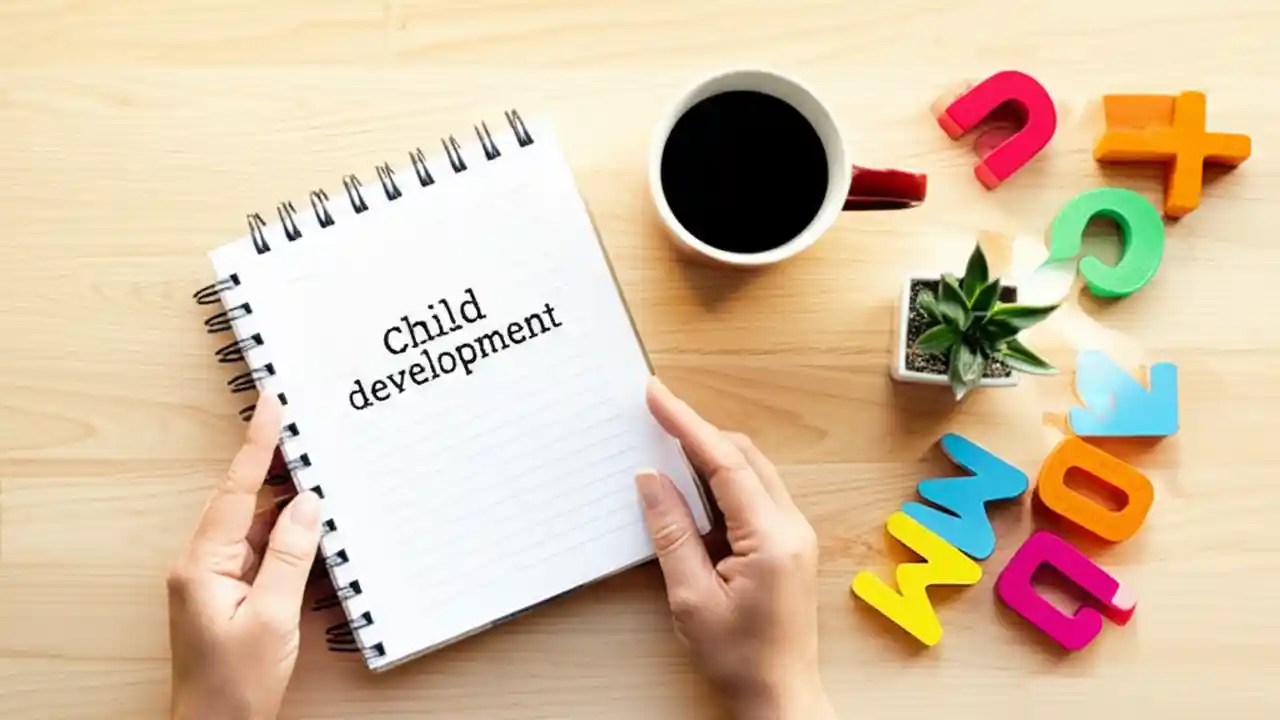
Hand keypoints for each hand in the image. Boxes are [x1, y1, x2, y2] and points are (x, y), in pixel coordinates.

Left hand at [167, 395, 321, 719]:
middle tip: (306, 428)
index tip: (271, 403)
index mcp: (202, 564)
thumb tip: (308, 505)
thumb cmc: (234, 685)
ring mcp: (214, 579)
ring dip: (287, 506)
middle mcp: (202, 564)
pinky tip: (311, 528)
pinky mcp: (229, 594)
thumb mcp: (272, 617)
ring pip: (257, 527)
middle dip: (276, 466)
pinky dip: (286, 537)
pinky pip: (260, 551)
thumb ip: (291, 556)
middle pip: (245, 502)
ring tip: (320, 474)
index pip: (236, 491)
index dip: (257, 444)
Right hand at [636, 379, 835, 719]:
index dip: (687, 424)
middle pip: (743, 457)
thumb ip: (671, 533)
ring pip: (751, 471)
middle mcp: (792, 527)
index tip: (657, 396)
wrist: (779, 696)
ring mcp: (795, 534)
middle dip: (698, 430)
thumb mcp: (690, 598)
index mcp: (771, 539)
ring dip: (711, 452)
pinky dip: (723, 478)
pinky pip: (755, 493)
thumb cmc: (738, 658)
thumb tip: (651, 479)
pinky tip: (693, 481)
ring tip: (667, 439)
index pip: (725, 463)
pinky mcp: (788, 544)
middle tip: (656, 411)